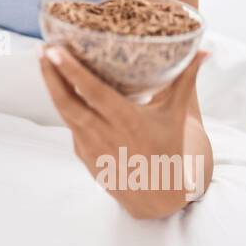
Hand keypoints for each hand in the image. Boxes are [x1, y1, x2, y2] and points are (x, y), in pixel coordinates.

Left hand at [39, 44, 209, 219]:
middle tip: (41, 47)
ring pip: (65, 113)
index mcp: (127, 121)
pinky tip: (61, 87)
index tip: (53, 50)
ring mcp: (90, 147)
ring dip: (53, 87)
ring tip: (45, 61)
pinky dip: (66, 106)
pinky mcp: (83, 155)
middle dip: (50, 74)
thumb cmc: (169, 150)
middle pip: (67, 101)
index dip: (70, 71)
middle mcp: (104, 134)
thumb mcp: (176, 115)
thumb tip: (205, 48)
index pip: (92, 92)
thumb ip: (185, 79)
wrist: (158, 197)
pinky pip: (72, 125)